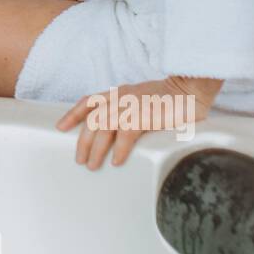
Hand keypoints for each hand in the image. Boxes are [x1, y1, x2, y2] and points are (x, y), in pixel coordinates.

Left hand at [56, 76, 220, 169]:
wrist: (192, 87)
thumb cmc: (173, 97)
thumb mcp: (144, 99)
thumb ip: (131, 110)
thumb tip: (122, 130)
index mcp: (119, 92)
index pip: (89, 101)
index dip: (73, 114)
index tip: (61, 127)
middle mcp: (120, 97)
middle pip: (92, 120)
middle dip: (82, 141)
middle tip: (80, 159)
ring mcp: (131, 105)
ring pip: (103, 128)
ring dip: (95, 149)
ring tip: (92, 165)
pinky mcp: (143, 115)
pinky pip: (124, 135)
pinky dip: (119, 150)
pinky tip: (117, 162)